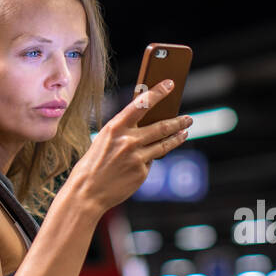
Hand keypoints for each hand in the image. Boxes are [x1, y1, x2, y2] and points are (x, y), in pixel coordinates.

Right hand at [75, 78, 191, 214]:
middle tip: (188, 118)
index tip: (170, 84)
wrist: (87, 191)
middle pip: (161, 127)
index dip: (158, 92)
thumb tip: (148, 124)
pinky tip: (147, 159)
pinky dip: (151, 158)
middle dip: (178, 121)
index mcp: (115, 127)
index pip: (141, 104)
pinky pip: (151, 161)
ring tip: (184, 132)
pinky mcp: (141, 173)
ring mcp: (136, 158)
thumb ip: (125, 130)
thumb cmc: (94, 163)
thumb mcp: (105, 139)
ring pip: (164, 145)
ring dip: (177, 137)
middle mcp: (128, 141)